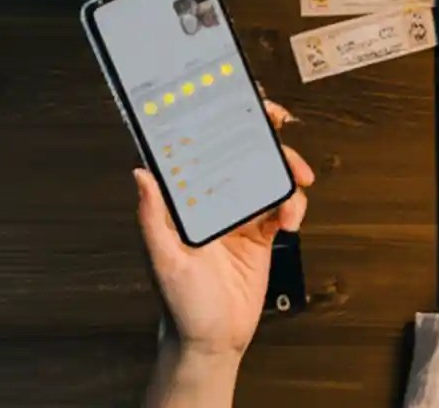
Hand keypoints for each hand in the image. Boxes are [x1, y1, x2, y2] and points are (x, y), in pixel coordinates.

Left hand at [136, 100, 312, 405]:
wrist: (216, 339)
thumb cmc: (181, 304)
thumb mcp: (164, 260)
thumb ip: (153, 217)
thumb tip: (140, 174)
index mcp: (185, 201)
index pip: (199, 148)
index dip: (216, 119)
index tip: (236, 100)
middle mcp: (212, 199)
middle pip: (242, 152)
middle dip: (264, 135)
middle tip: (280, 123)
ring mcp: (239, 213)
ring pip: (268, 175)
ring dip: (287, 173)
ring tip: (298, 186)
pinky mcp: (262, 231)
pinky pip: (283, 205)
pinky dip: (294, 206)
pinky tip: (291, 221)